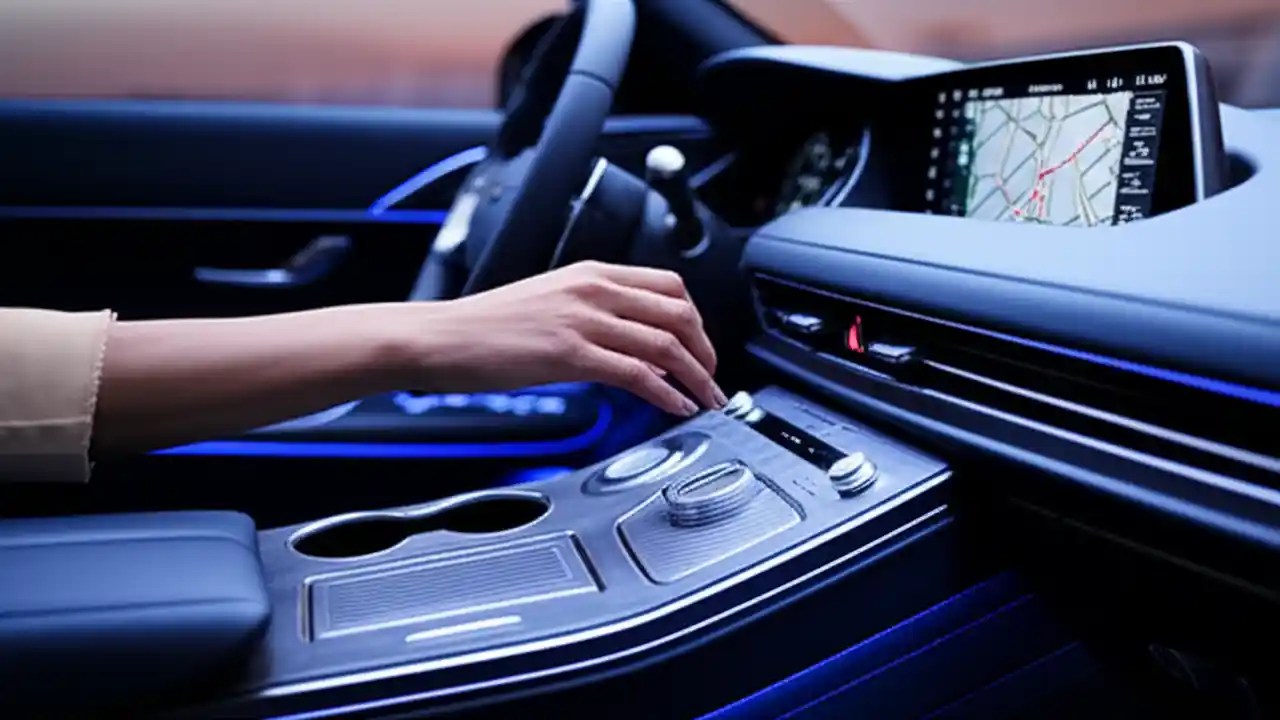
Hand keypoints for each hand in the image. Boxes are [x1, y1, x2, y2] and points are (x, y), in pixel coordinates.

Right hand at [410, 261, 725, 415]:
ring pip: (666, 344)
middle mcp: (594, 289)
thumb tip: (631, 343)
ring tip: (707, 399)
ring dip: (697, 376)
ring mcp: (584, 320)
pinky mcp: (572, 354)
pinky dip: (668, 394)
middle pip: (679, 313)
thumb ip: (593, 313)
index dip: (696, 319)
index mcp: (592, 273)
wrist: (443, 337)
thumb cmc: (486, 328)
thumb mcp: (550, 302)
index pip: (669, 285)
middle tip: (713, 378)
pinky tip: (677, 407)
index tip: (702, 346)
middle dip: (706, 349)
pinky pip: (639, 374)